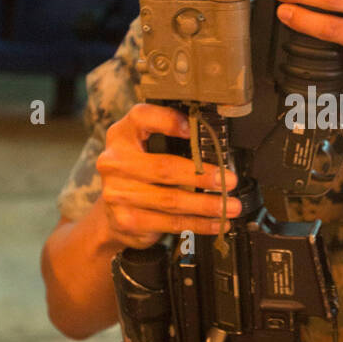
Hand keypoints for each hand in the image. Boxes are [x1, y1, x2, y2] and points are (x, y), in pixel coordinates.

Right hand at [95, 103, 239, 247]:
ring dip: (206, 204)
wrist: (112, 210)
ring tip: (230, 206)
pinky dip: (199, 224)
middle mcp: (114, 162)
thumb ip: (169, 137)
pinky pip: (170, 223)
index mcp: (122, 135)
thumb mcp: (147, 145)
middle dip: (202, 175)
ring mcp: (117, 193)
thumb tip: (213, 143)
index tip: (194, 129)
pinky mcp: (126, 220)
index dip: (168, 121)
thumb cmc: (139, 171)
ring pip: (170, 200)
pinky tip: (216, 223)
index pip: (141, 118)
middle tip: (229, 180)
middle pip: (164, 167)